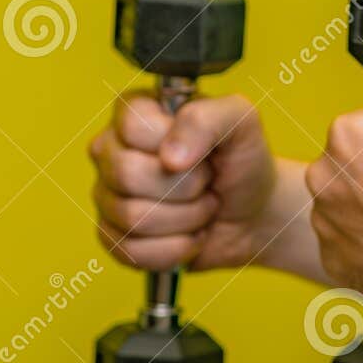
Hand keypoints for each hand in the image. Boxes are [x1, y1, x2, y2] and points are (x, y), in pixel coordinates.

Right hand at [89, 92, 276, 271]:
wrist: (254, 215)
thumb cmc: (243, 163)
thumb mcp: (241, 122)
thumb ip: (206, 119)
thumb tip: (169, 158)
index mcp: (135, 111)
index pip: (133, 127)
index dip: (177, 144)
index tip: (203, 150)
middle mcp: (112, 150)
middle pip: (126, 174)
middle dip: (186, 187)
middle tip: (206, 183)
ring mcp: (108, 194)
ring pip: (132, 217)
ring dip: (186, 219)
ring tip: (202, 207)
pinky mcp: (114, 236)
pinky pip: (130, 251)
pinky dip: (175, 249)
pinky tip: (190, 236)